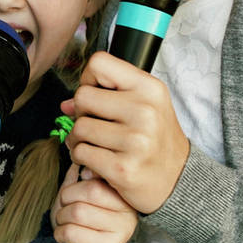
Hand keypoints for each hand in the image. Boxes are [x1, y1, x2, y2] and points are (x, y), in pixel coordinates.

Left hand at [52, 164, 137, 242]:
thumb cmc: (78, 221)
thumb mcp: (75, 193)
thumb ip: (77, 176)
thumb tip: (80, 164)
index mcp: (122, 193)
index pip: (96, 175)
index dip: (74, 185)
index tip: (70, 195)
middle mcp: (128, 210)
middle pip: (89, 191)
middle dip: (66, 200)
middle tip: (64, 209)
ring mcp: (122, 230)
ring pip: (78, 212)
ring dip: (61, 218)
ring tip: (64, 223)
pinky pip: (73, 233)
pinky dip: (60, 234)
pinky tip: (64, 237)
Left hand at [63, 51, 190, 213]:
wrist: (178, 178)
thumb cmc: (156, 138)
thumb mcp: (145, 105)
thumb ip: (106, 95)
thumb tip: (65, 105)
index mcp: (149, 88)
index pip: (99, 63)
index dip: (88, 78)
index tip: (95, 94)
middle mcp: (144, 111)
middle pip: (82, 97)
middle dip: (81, 112)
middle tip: (93, 124)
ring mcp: (135, 141)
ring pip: (79, 127)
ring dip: (78, 138)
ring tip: (92, 143)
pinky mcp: (122, 168)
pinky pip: (81, 153)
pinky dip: (80, 157)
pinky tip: (94, 159)